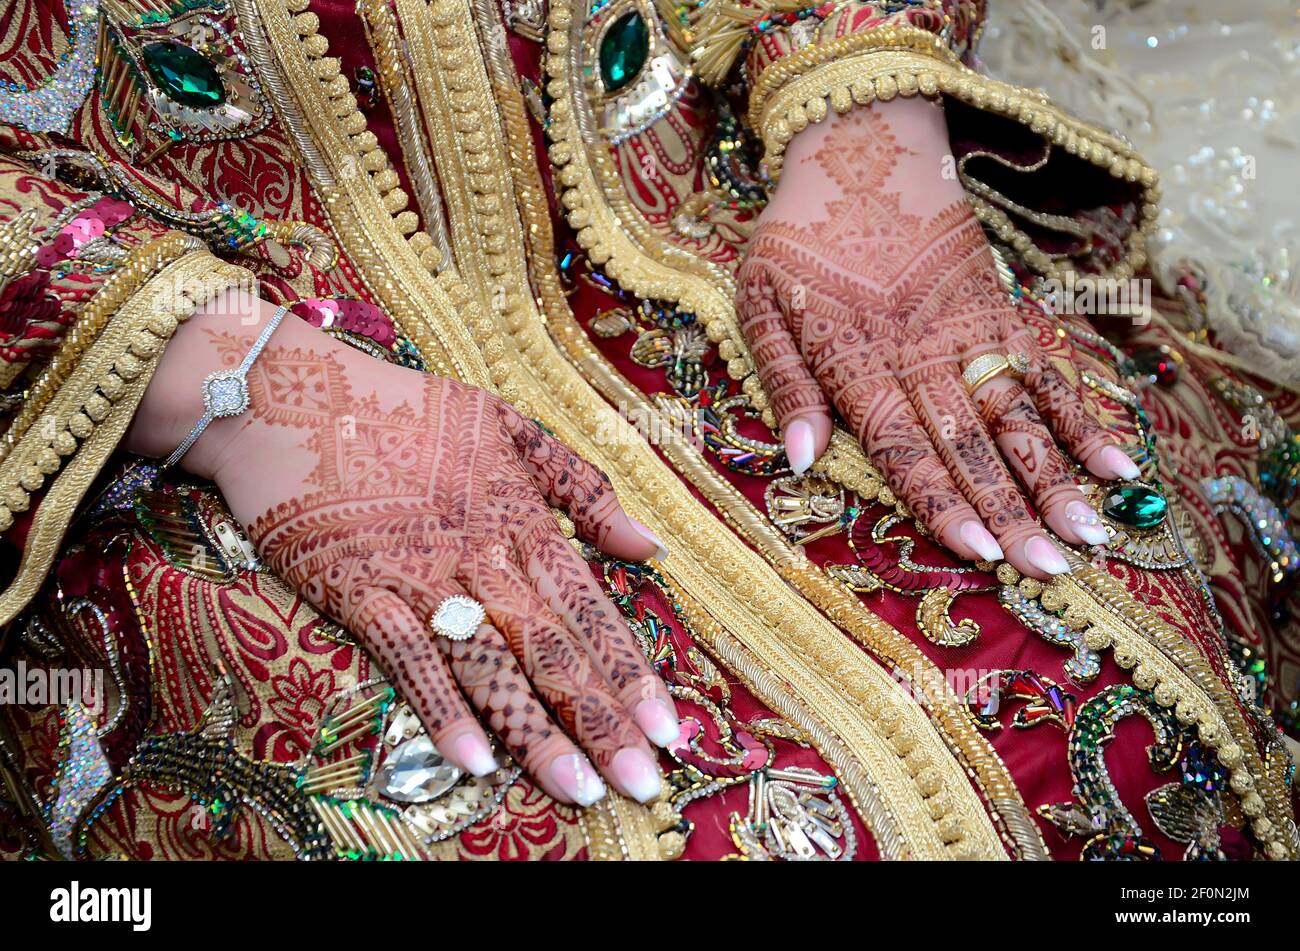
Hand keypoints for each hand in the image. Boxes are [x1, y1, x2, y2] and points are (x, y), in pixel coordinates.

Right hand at [127, 295, 679, 805]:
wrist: (293, 397)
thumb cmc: (408, 411)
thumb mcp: (510, 427)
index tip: (668, 731)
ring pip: (491, 662)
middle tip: (639, 782)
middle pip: (551, 647)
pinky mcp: (359, 590)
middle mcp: (482, 554)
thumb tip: (650, 546)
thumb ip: (582, 487)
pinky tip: (474, 761)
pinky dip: (442, 707)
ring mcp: (420, 575)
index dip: (629, 672)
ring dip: (534, 730)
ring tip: (577, 788)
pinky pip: (408, 659)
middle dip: (599, 719)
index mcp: (523, 518)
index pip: (590, 608)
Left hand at [737, 98, 1139, 578]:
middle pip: (970, 442)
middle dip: (1011, 509)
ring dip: (1056, 475)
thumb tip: (799, 458)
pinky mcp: (999, 309)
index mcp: (858, 359)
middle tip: (1051, 569)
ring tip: (1091, 533)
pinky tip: (1119, 461)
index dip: (942, 499)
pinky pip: (1046, 366)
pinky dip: (1084, 413)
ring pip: (1016, 413)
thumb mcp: (760, 303)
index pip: (904, 444)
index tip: (980, 551)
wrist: (859, 149)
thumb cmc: (799, 237)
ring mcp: (969, 330)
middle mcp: (921, 353)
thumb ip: (785, 381)